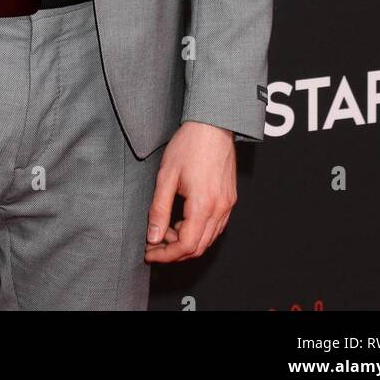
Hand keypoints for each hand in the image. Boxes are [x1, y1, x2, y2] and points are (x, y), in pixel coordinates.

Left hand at [144, 120, 236, 262]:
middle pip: (198, 248)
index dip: (166, 254)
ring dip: (187, 242)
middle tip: (154, 243)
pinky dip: (199, 231)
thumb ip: (159, 209)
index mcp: (203, 205)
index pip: (185, 246)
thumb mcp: (166, 176)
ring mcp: (227, 205)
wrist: (213, 124)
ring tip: (166, 229)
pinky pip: (216, 226)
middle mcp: (220, 209)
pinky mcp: (230, 199)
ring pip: (208, 239)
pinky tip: (183, 220)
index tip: (150, 252)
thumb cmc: (189, 145)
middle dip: (174, 251)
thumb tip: (153, 237)